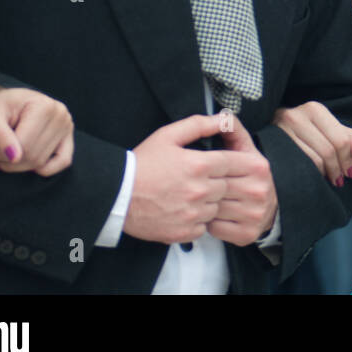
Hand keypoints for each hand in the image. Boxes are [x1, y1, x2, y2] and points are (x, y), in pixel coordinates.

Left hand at [0, 85, 73, 176]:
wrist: (6, 98)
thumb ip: (1, 135)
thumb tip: (15, 158)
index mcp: (44, 106)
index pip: (25, 145)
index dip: (1, 154)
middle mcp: (61, 116)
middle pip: (34, 156)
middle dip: (8, 162)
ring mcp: (67, 126)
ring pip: (42, 162)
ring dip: (19, 166)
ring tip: (3, 156)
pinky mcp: (67, 136)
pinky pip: (63, 161)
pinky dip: (45, 168)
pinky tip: (26, 163)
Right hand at [123, 114, 238, 244]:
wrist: (116, 196)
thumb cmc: (141, 164)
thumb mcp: (168, 136)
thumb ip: (199, 125)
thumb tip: (224, 119)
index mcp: (199, 165)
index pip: (235, 163)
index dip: (234, 163)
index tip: (228, 165)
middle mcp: (199, 191)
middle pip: (227, 186)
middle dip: (217, 182)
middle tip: (198, 179)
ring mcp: (192, 213)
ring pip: (216, 208)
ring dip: (208, 202)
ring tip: (186, 194)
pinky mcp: (184, 232)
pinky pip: (203, 227)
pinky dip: (196, 220)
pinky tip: (181, 210)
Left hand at [206, 115, 277, 245]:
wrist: (268, 206)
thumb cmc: (248, 175)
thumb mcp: (243, 148)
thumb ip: (232, 130)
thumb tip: (224, 115)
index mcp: (258, 166)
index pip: (222, 165)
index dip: (204, 167)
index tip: (193, 168)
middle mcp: (260, 190)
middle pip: (215, 188)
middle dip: (199, 188)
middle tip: (189, 185)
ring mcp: (255, 213)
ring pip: (212, 209)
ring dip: (201, 206)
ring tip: (198, 200)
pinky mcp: (248, 233)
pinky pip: (214, 228)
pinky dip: (206, 222)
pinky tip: (208, 214)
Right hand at [273, 101, 351, 186]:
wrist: (271, 133)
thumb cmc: (308, 133)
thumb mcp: (332, 130)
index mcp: (314, 109)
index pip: (340, 140)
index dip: (349, 159)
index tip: (350, 172)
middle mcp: (295, 116)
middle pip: (328, 151)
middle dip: (338, 169)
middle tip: (340, 179)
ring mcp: (279, 131)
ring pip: (312, 161)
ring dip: (325, 174)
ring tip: (328, 179)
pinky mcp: (270, 147)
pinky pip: (296, 167)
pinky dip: (309, 175)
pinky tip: (313, 177)